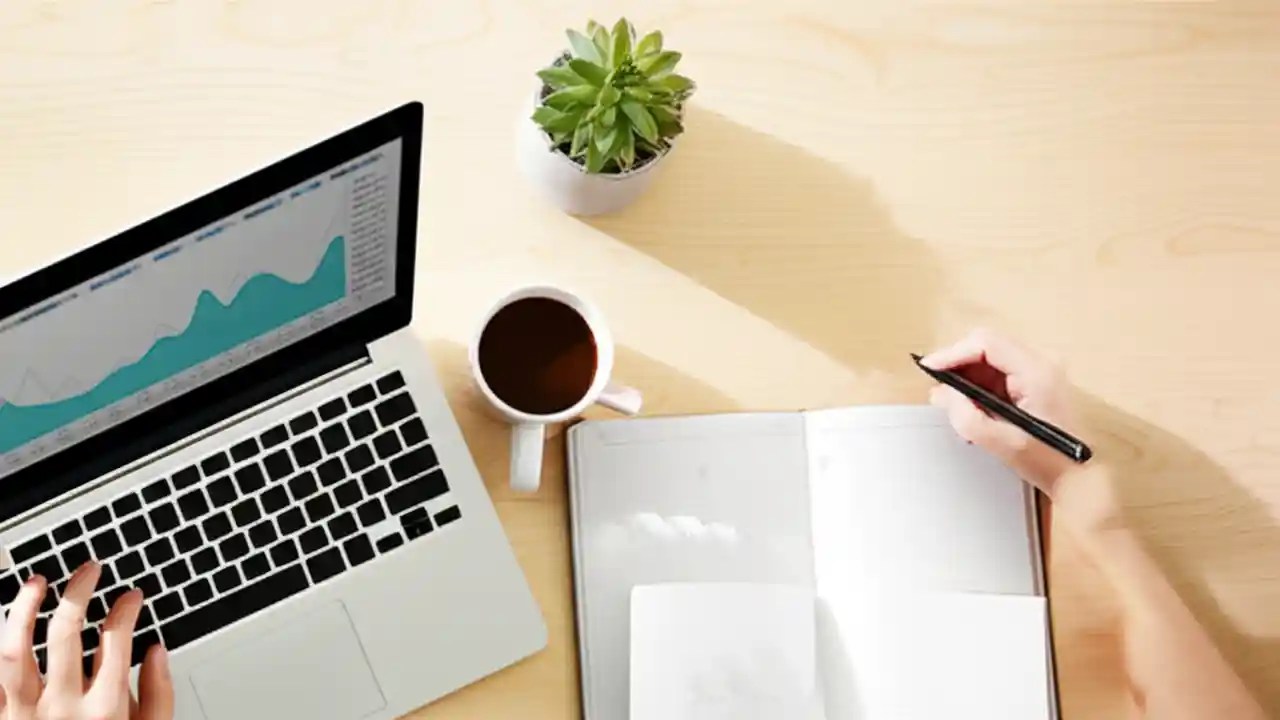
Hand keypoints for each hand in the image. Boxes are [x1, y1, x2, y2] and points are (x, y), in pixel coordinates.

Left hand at [0, 562, 173, 719]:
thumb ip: (158, 697)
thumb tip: (157, 654)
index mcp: (105, 708)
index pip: (116, 639)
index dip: (126, 609)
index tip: (131, 597)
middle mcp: (62, 706)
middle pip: (65, 632)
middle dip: (79, 591)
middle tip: (89, 571)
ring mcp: (25, 714)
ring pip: (15, 649)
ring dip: (24, 609)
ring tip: (36, 584)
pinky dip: (0, 645)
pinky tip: (8, 626)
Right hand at [921, 328, 1076, 496]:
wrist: (1078, 476)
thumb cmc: (1049, 461)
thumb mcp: (1001, 443)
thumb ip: (967, 417)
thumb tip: (942, 393)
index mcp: (1037, 373)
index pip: (986, 343)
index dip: (953, 353)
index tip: (930, 369)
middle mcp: (1041, 362)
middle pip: (987, 346)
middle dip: (958, 364)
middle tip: (939, 389)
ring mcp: (1039, 370)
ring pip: (989, 358)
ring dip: (966, 377)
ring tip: (954, 405)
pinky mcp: (1034, 380)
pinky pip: (997, 372)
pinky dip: (978, 385)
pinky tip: (972, 408)